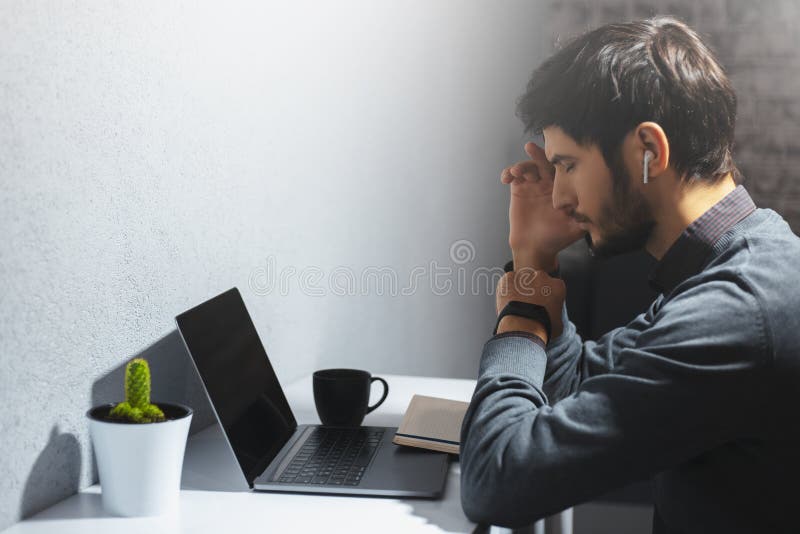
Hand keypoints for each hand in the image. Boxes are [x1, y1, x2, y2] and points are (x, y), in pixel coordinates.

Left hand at [495, 268, 565, 339]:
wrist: (522, 328)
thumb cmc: (542, 329)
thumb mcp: (559, 323)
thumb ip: (556, 313)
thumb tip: (554, 317)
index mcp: (557, 285)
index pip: (552, 287)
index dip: (546, 296)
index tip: (541, 304)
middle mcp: (542, 276)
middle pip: (537, 280)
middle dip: (533, 289)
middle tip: (527, 304)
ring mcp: (525, 275)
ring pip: (521, 280)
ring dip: (519, 289)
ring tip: (515, 305)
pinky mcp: (509, 277)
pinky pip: (507, 281)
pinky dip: (506, 289)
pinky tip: (507, 302)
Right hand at [502, 142, 583, 269]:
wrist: (535, 248)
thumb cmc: (557, 238)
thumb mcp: (576, 228)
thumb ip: (586, 217)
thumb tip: (599, 209)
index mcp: (561, 188)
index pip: (559, 169)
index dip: (557, 159)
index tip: (555, 152)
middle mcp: (547, 183)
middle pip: (542, 162)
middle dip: (537, 154)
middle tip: (530, 147)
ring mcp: (532, 185)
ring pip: (527, 168)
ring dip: (521, 166)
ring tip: (516, 172)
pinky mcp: (518, 190)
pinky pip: (512, 177)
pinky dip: (508, 173)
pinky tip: (506, 178)